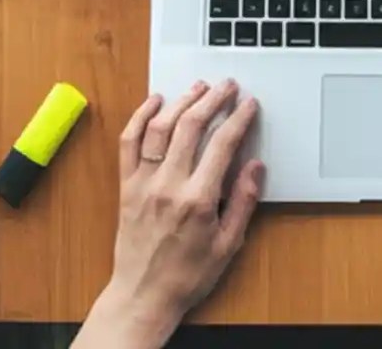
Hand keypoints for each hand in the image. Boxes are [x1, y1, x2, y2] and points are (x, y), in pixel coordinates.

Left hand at [73, 80, 264, 348]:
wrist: (144, 295)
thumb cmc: (188, 274)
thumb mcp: (229, 243)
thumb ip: (243, 201)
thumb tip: (255, 166)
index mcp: (198, 200)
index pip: (222, 145)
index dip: (239, 119)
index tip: (249, 105)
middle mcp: (168, 185)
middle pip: (190, 127)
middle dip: (212, 100)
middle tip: (227, 86)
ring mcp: (143, 183)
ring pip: (160, 128)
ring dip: (181, 102)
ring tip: (198, 88)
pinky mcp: (126, 186)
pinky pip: (128, 143)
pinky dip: (140, 118)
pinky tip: (154, 102)